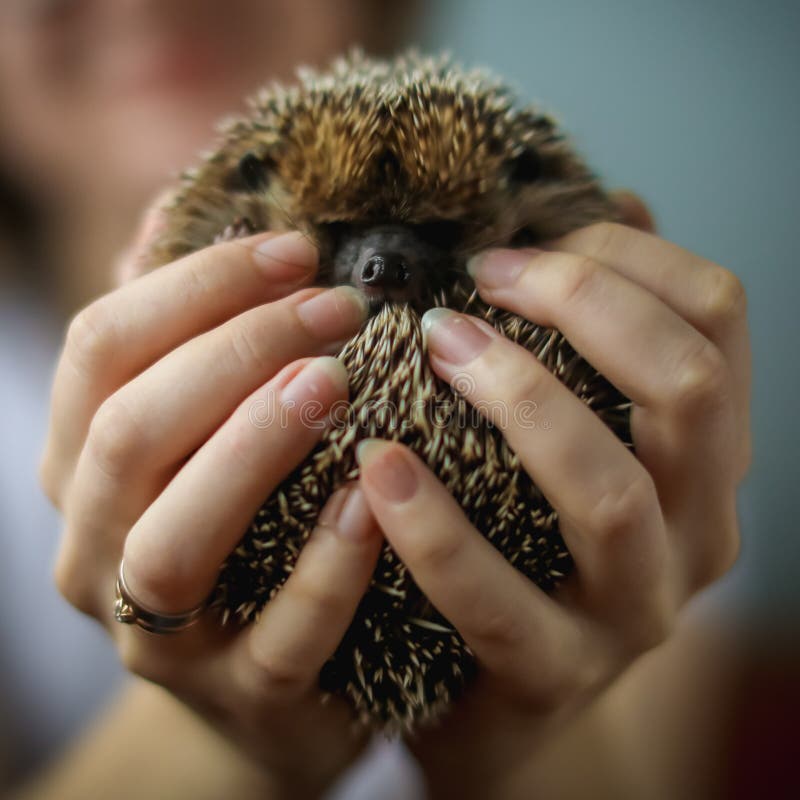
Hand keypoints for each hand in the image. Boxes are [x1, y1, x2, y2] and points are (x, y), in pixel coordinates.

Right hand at [39, 209, 379, 796]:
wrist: (269, 687)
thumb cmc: (243, 532)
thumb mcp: (198, 435)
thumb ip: (180, 333)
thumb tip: (167, 214)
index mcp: (79, 466)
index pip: (104, 348)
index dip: (196, 284)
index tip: (299, 249)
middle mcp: (96, 548)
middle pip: (131, 432)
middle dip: (237, 351)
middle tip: (338, 308)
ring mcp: (161, 636)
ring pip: (174, 539)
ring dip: (253, 446)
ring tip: (335, 380)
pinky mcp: (247, 696)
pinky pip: (279, 635)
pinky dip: (327, 565)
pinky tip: (370, 499)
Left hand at [355, 218, 749, 795]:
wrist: (504, 697)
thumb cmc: (526, 540)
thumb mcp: (571, 440)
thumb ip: (592, 341)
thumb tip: (606, 209)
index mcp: (706, 454)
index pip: (717, 317)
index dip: (625, 256)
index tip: (520, 250)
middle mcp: (699, 529)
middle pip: (687, 387)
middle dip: (582, 307)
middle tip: (477, 280)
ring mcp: (633, 611)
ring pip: (609, 494)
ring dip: (519, 399)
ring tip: (434, 345)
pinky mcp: (550, 676)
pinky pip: (495, 599)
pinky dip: (433, 524)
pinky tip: (375, 465)